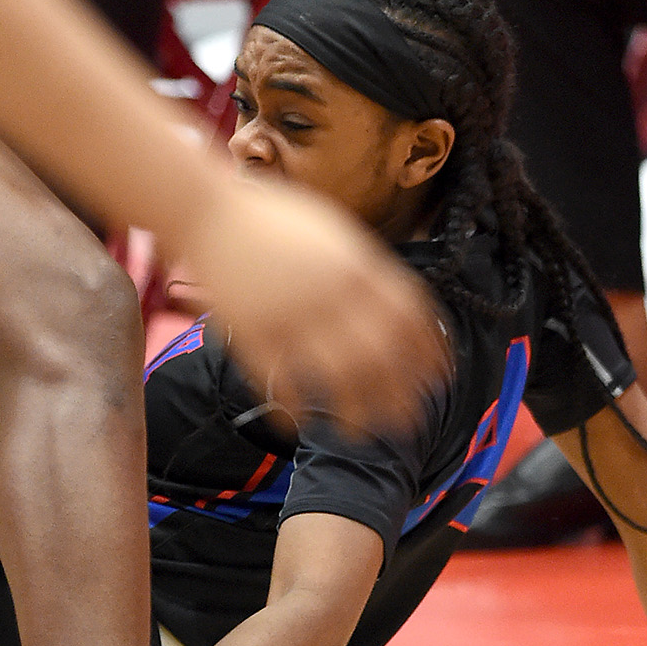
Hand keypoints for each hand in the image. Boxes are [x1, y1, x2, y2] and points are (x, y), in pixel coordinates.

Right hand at [178, 174, 451, 434]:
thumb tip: (399, 306)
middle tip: (409, 423)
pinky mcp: (251, 332)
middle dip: (400, 395)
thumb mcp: (333, 231)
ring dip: (355, 411)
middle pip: (379, 354)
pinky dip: (297, 406)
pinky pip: (282, 380)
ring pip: (336, 376)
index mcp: (355, 264)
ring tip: (362, 435)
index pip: (408, 316)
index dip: (427, 352)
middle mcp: (329, 292)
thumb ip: (365, 267)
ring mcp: (290, 314)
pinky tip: (305, 423)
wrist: (208, 210)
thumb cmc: (272, 216)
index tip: (438, 379)